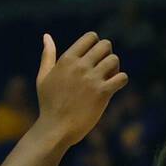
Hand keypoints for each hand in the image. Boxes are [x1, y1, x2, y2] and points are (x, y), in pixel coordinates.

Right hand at [36, 32, 128, 148]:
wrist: (56, 129)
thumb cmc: (49, 105)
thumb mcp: (43, 77)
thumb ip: (47, 55)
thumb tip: (46, 36)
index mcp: (67, 59)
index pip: (91, 37)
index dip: (97, 45)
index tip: (95, 58)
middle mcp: (80, 66)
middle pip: (105, 45)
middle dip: (107, 55)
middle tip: (104, 69)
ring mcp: (91, 79)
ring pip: (114, 59)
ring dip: (115, 68)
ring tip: (109, 79)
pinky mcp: (102, 93)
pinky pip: (122, 78)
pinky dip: (122, 81)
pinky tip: (114, 88)